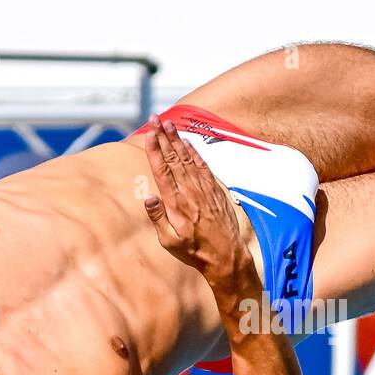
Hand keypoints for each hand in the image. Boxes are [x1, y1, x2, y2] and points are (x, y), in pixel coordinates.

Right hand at [142, 117, 251, 285]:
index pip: (162, 170)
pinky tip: (187, 141)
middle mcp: (189, 192)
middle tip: (154, 119)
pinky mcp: (214, 190)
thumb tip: (148, 197)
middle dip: (163, 137)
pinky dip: (194, 152)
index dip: (155, 150)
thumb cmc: (194, 250)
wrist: (226, 255)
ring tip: (168, 123)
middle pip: (173, 158)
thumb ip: (157, 218)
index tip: (150, 134)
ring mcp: (203, 189)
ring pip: (188, 158)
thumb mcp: (169, 242)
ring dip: (177, 139)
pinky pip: (203, 166)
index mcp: (175, 203)